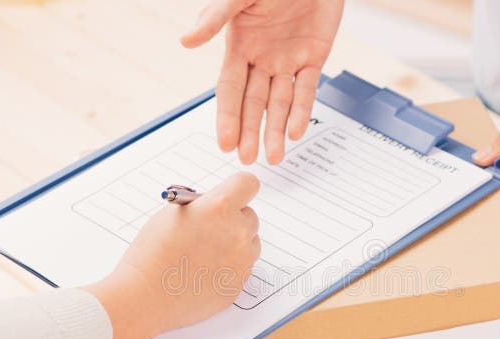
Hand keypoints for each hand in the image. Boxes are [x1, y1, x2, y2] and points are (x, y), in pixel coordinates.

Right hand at [86, 173, 260, 338]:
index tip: (232, 194)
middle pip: (250, 216)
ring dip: (235, 244)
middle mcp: (237, 232)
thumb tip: (217, 204)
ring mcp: (242, 261)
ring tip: (204, 254)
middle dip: (233, 219)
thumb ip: (202, 205)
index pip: (248, 183)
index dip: (238, 188)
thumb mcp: (172, 214)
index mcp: (219, 207)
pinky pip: (242, 268)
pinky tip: (203, 272)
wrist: (145, 296)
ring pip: (250, 244)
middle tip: (210, 229)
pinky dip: (229, 268)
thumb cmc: (151, 254)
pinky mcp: (239, 284)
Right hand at [181, 0, 343, 164]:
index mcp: (239, 46)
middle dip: (249, 132)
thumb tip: (186, 41)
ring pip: (279, 104)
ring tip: (274, 157)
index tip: (224, 143)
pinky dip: (302, 111)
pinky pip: (306, 90)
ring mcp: (287, 61)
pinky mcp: (313, 58)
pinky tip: (296, 132)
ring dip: (276, 130)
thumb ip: (215, 17)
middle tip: (246, 159)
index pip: (229, 90)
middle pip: (252, 103)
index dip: (227, 117)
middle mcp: (261, 58)